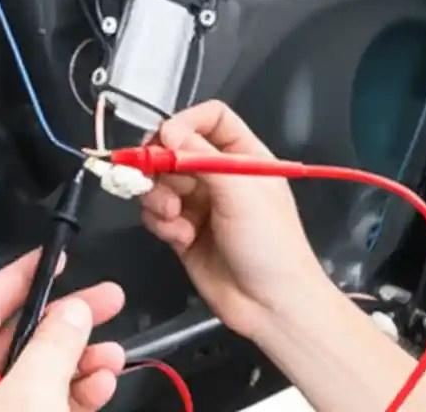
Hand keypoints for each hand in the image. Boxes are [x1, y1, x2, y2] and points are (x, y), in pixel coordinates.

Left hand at [0, 251, 125, 411]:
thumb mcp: (31, 394)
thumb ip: (54, 345)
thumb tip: (73, 311)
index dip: (22, 276)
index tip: (54, 257)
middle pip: (20, 337)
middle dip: (69, 320)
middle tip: (107, 299)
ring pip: (41, 373)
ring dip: (81, 360)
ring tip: (113, 353)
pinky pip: (50, 403)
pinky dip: (78, 392)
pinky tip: (102, 384)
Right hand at [139, 100, 336, 339]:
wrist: (271, 305)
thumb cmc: (271, 246)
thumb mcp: (242, 191)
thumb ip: (202, 157)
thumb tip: (169, 133)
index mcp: (244, 158)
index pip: (210, 119)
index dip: (185, 123)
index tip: (167, 140)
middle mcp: (220, 177)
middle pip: (175, 149)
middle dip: (160, 164)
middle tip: (153, 177)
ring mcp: (201, 205)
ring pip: (160, 182)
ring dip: (158, 197)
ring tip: (174, 215)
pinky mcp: (183, 232)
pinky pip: (157, 214)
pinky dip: (161, 223)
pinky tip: (180, 238)